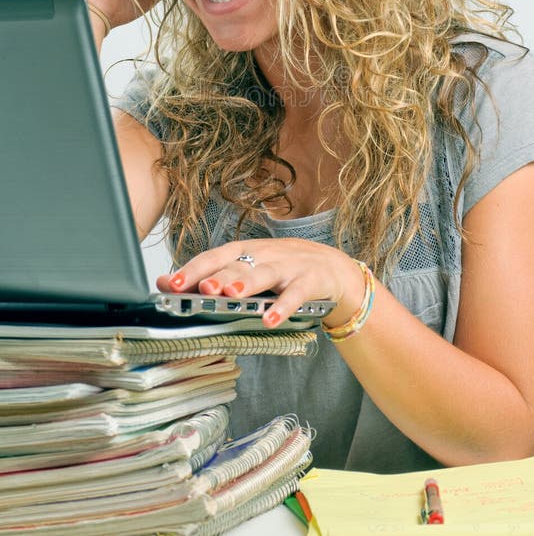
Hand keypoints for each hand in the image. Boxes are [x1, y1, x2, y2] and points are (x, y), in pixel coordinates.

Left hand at [155, 238, 364, 329]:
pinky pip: (295, 294)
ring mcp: (288, 267)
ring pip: (265, 274)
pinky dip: (283, 306)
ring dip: (246, 283)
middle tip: (202, 288)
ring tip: (230, 295)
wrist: (332, 268)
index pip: (215, 256)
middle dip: (218, 275)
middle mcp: (265, 254)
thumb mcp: (247, 268)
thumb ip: (211, 276)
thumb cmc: (283, 269)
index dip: (193, 269)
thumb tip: (164, 283)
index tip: (171, 284)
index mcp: (246, 251)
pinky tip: (271, 320)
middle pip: (238, 264)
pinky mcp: (310, 281)